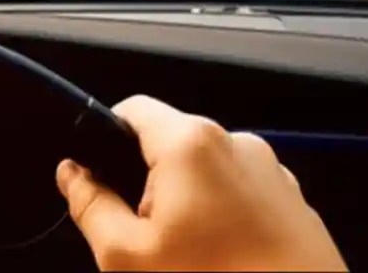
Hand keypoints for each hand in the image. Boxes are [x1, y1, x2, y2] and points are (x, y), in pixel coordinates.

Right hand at [56, 95, 344, 271]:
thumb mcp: (128, 257)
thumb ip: (91, 206)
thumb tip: (73, 175)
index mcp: (191, 145)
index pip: (131, 110)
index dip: (105, 140)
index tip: (100, 181)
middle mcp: (237, 145)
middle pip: (169, 145)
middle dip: (148, 186)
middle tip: (147, 240)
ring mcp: (272, 173)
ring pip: (205, 174)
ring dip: (188, 205)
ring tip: (191, 258)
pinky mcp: (294, 203)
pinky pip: (240, 195)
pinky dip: (223, 220)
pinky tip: (222, 262)